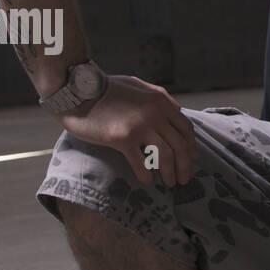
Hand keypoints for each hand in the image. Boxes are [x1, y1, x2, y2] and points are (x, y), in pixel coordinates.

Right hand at [54, 74, 198, 187]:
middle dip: (185, 166)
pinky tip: (147, 181)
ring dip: (170, 174)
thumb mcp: (139, 85)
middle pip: (180, 146)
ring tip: (169, 183)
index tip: (191, 160)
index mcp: (161, 101)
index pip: (186, 128)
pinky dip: (147, 175)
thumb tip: (178, 111)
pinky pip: (141, 163)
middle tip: (183, 180)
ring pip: (166, 156)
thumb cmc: (106, 88)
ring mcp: (139, 126)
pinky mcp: (122, 138)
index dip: (191, 147)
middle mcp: (155, 113)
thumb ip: (160, 97)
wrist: (78, 90)